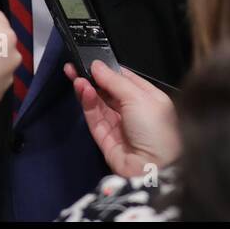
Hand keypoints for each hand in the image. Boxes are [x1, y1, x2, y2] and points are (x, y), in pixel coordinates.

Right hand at [65, 60, 180, 178]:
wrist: (153, 170)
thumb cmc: (155, 129)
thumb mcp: (139, 97)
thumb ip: (115, 80)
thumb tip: (97, 64)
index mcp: (149, 99)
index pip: (125, 79)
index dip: (109, 69)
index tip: (92, 58)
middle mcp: (133, 111)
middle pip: (109, 90)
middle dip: (92, 77)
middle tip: (74, 65)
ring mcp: (118, 125)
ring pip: (99, 102)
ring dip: (87, 88)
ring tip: (75, 75)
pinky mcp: (105, 138)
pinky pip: (94, 117)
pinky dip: (87, 102)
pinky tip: (82, 89)